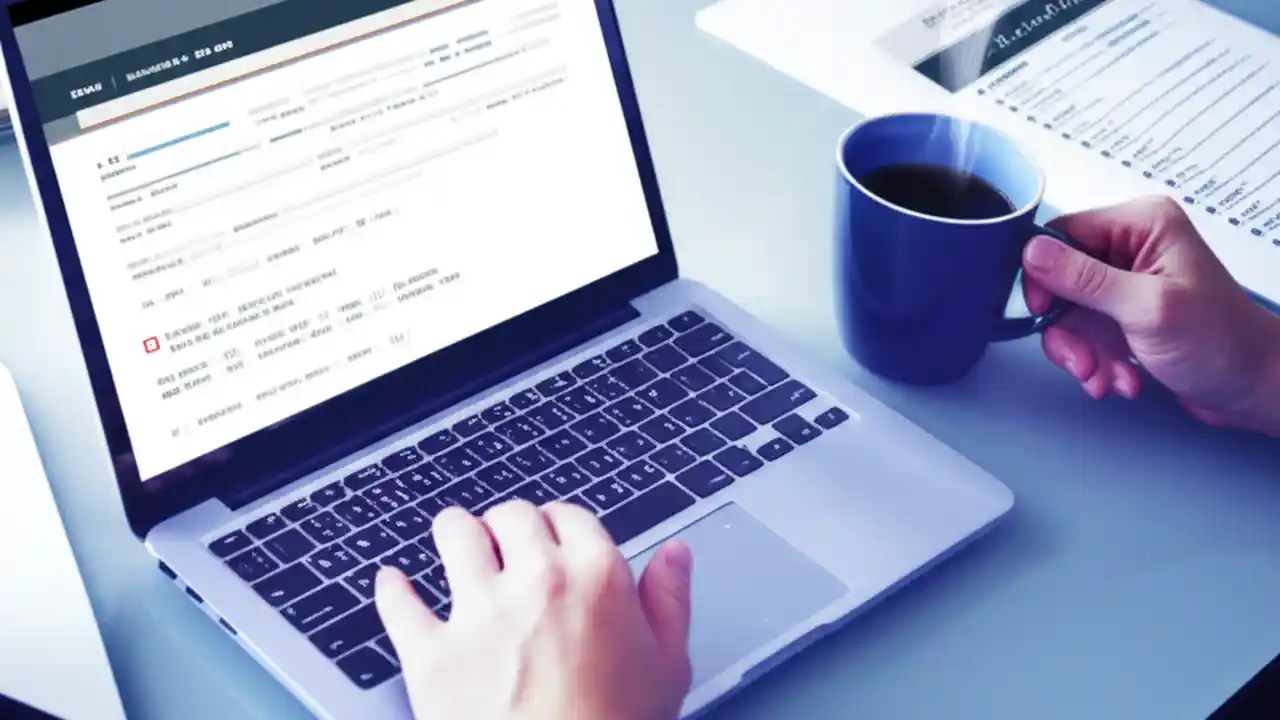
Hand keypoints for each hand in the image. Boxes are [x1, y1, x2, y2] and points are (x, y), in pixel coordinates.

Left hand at [375, 502, 693, 719]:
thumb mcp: (667, 667)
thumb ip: (670, 599)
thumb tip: (675, 554)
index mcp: (597, 578)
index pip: (568, 515)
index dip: (559, 526)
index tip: (553, 539)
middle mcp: (536, 582)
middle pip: (510, 515)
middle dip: (508, 527)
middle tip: (505, 544)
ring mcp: (479, 614)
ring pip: (453, 533)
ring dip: (454, 533)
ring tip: (454, 541)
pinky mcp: (432, 653)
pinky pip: (399, 601)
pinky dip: (394, 589)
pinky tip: (396, 583)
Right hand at [1022, 196, 1279, 435]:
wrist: (1252, 388)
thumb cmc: (1221, 343)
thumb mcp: (1147, 309)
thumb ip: (1085, 279)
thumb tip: (1032, 251)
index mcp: (1142, 225)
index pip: (1062, 234)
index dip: (1043, 275)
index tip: (1043, 311)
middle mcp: (1133, 246)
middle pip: (1060, 279)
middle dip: (1068, 329)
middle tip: (1082, 359)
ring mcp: (1128, 281)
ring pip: (1068, 313)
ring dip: (1081, 352)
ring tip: (1107, 376)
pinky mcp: (1125, 312)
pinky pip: (1085, 333)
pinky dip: (1094, 360)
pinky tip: (1119, 377)